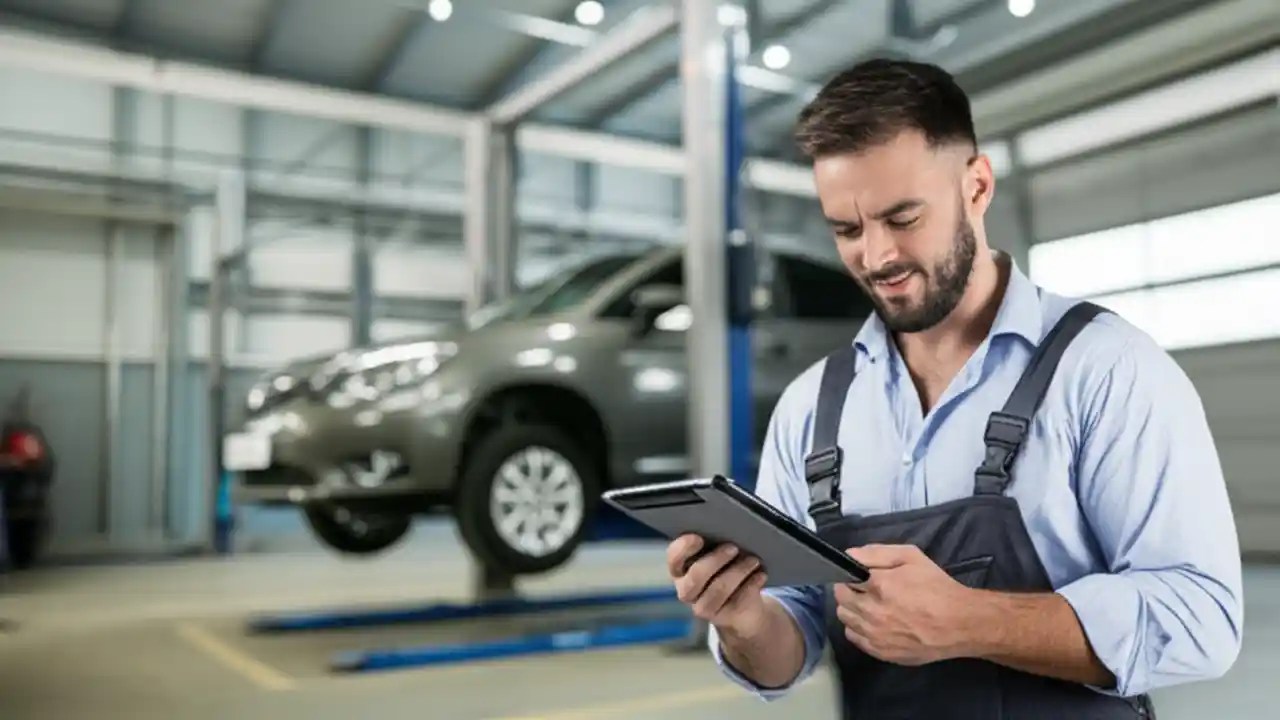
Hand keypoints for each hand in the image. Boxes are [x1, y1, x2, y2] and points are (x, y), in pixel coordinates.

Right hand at [667, 534, 768, 636]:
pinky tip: (761, 575)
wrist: (742, 608)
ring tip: (753, 560)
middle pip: (696, 576)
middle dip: (716, 560)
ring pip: (718, 589)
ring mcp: (703, 607)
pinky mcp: (724, 619)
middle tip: (734, 547)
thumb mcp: (717, 558)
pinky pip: (738, 601)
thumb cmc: (726, 570)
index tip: (699, 537)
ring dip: (737, 572)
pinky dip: (752, 585)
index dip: (683, 548)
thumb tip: (729, 528)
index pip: (674, 558)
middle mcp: (686, 590)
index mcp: (680, 570)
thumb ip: (715, 545)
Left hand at [835, 544, 975, 665]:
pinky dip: (858, 628)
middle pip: (840, 598)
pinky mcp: (880, 652)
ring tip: (869, 605)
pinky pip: (853, 637)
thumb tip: (849, 555)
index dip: (848, 574)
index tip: (857, 575)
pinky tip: (873, 622)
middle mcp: (872, 611)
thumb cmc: (937, 587)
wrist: (960, 624)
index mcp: (879, 585)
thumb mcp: (911, 557)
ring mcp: (874, 634)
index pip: (843, 578)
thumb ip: (876, 553)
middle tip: (864, 589)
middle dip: (849, 590)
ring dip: (852, 609)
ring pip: (844, 618)